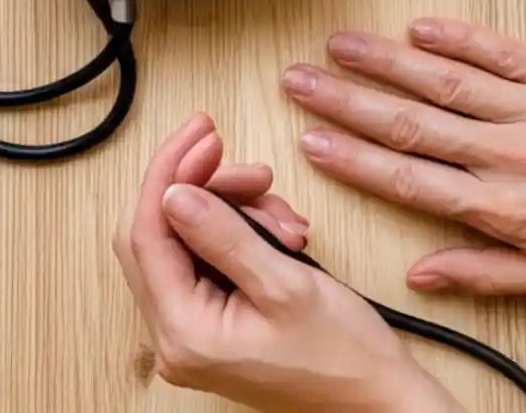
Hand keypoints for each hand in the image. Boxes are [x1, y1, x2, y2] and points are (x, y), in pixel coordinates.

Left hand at [113, 114, 461, 412]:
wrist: (377, 398)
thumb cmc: (344, 356)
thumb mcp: (286, 284)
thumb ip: (224, 236)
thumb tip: (175, 193)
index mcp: (184, 333)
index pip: (148, 234)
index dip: (172, 174)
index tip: (204, 137)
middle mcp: (175, 338)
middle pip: (162, 235)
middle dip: (207, 192)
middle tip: (254, 173)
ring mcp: (193, 334)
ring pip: (189, 244)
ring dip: (234, 214)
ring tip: (285, 218)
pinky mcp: (214, 328)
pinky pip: (210, 264)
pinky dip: (243, 237)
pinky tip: (282, 235)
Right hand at [281, 19, 525, 296]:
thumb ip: (486, 273)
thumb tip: (423, 275)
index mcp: (507, 206)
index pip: (410, 178)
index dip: (353, 158)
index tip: (311, 141)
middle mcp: (512, 152)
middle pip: (412, 122)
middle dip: (348, 100)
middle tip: (300, 79)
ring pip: (447, 81)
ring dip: (388, 60)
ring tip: (342, 44)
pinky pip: (505, 52)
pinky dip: (461, 38)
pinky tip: (423, 26)